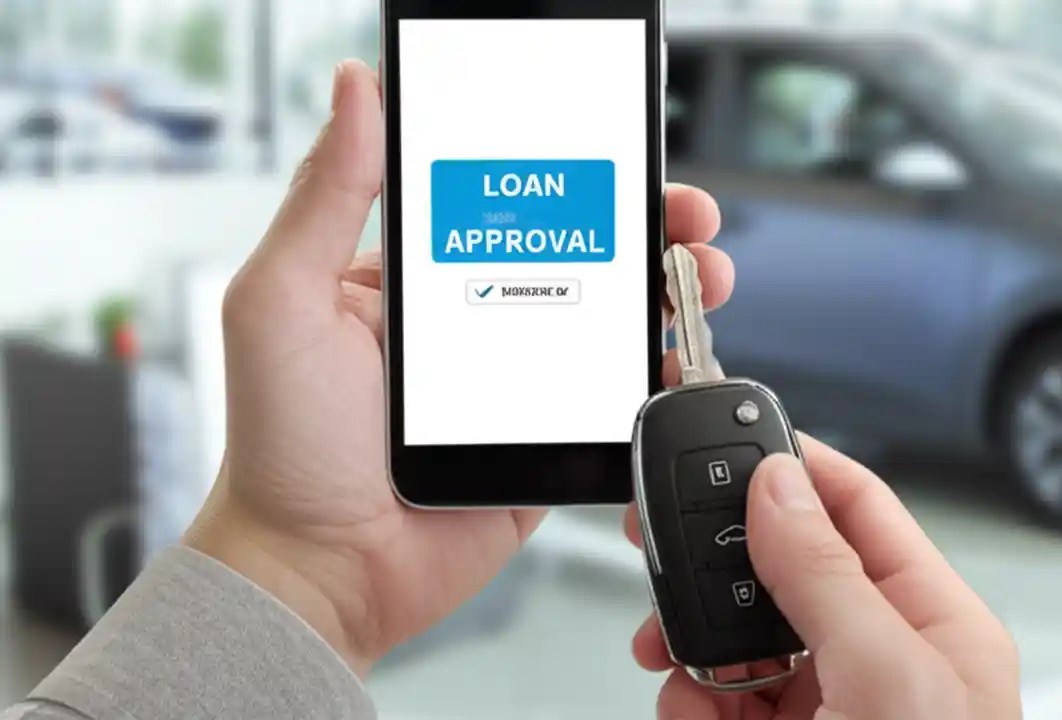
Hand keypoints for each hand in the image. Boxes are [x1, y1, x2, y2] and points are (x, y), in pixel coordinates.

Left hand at [183, 59, 734, 674]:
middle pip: (580, 257)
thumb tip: (355, 90)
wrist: (322, 572)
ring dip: (667, 291)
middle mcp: (476, 324)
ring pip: (612, 324)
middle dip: (645, 228)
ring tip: (699, 276)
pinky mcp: (549, 442)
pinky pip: (617, 402)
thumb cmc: (284, 445)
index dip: (571, 178)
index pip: (511, 206)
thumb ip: (327, 195)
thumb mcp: (283, 299)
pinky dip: (660, 378)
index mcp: (419, 280)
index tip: (618, 158)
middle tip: (684, 217)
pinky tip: (680, 357)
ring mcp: (519, 385)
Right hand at [625, 437, 1021, 718]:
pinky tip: (692, 716)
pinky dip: (689, 706)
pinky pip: (716, 703)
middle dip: (720, 565)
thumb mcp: (890, 680)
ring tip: (675, 663)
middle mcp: (879, 657)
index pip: (857, 508)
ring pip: (738, 635)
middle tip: (662, 551)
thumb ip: (829, 576)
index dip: (795, 466)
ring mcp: (827, 708)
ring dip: (695, 646)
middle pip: (783, 567)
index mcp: (932, 621)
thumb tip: (780, 482)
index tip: (728, 439)